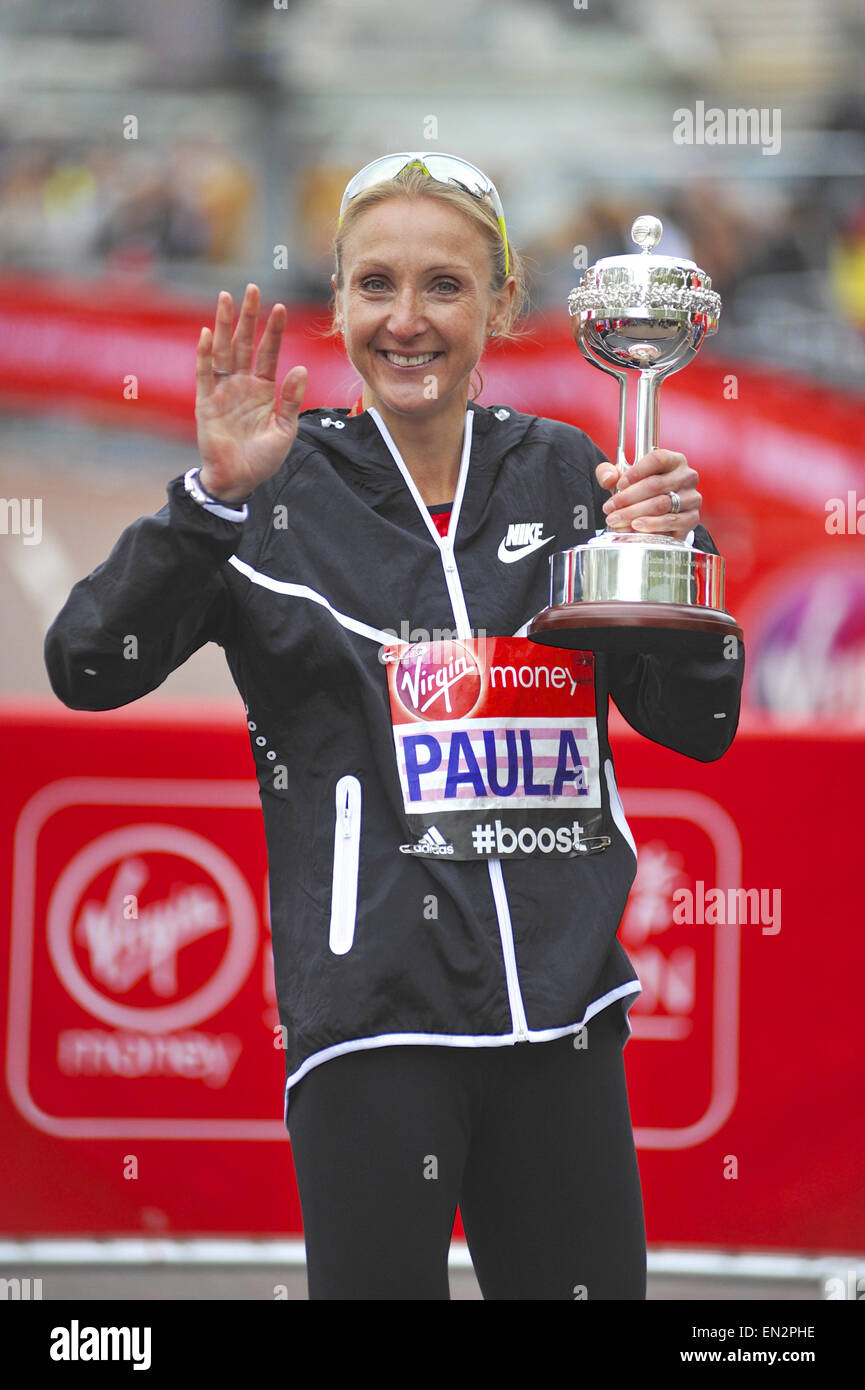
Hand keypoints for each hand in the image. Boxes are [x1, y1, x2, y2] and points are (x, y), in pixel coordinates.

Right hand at [195, 284, 307, 501]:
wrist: (238, 480)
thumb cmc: (263, 459)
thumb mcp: (285, 430)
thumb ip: (291, 400)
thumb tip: (300, 369)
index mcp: (263, 390)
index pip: (269, 353)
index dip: (273, 331)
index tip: (279, 307)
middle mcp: (242, 385)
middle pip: (245, 344)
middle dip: (248, 317)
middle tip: (252, 288)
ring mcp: (223, 391)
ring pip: (224, 351)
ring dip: (225, 325)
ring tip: (227, 299)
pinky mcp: (205, 402)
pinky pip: (204, 374)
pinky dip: (205, 354)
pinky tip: (208, 334)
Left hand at [595, 449, 700, 540]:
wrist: (659, 514)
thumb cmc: (642, 491)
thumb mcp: (624, 478)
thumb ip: (609, 472)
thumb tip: (608, 478)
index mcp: (674, 460)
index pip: (657, 459)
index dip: (636, 472)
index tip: (619, 484)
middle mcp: (687, 477)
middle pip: (655, 484)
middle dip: (628, 498)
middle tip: (609, 508)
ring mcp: (691, 498)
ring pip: (661, 504)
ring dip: (634, 513)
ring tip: (616, 519)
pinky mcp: (691, 518)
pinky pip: (671, 521)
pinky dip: (651, 525)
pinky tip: (636, 526)